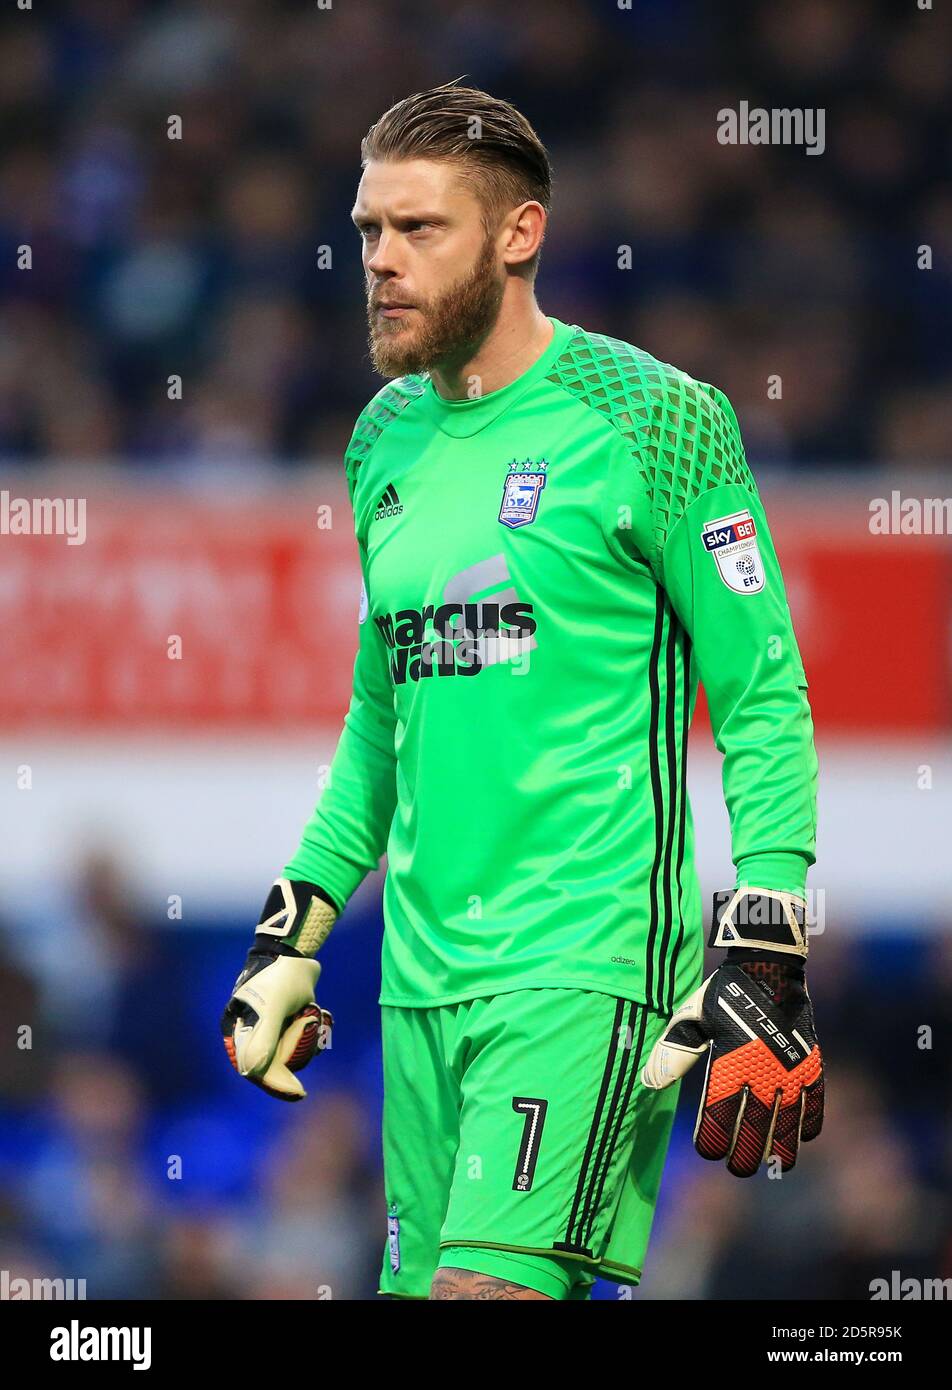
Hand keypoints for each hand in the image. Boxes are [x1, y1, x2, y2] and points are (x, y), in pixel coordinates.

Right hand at [221, 948, 332, 1100]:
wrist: (296, 952)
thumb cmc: (280, 976)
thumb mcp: (273, 1006)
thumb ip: (264, 1037)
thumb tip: (252, 1073)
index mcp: (237, 1031)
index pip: (254, 1069)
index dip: (275, 1084)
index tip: (299, 1093)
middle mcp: (250, 1032)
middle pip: (274, 1064)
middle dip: (297, 1058)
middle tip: (313, 1058)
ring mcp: (270, 1028)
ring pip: (290, 1053)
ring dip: (308, 1043)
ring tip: (316, 1018)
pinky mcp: (287, 1022)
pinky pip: (300, 1040)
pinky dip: (314, 1033)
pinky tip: (321, 1014)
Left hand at [641, 956, 823, 1175]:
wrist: (768, 966)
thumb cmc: (723, 993)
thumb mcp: (692, 1018)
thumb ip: (673, 1053)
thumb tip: (647, 1082)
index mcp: (729, 1062)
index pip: (719, 1115)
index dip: (714, 1139)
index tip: (710, 1152)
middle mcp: (762, 1071)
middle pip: (755, 1127)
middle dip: (746, 1152)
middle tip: (738, 1167)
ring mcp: (790, 1069)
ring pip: (788, 1121)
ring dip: (781, 1146)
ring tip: (776, 1164)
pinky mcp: (810, 1062)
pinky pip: (815, 1100)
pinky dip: (810, 1120)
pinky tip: (804, 1135)